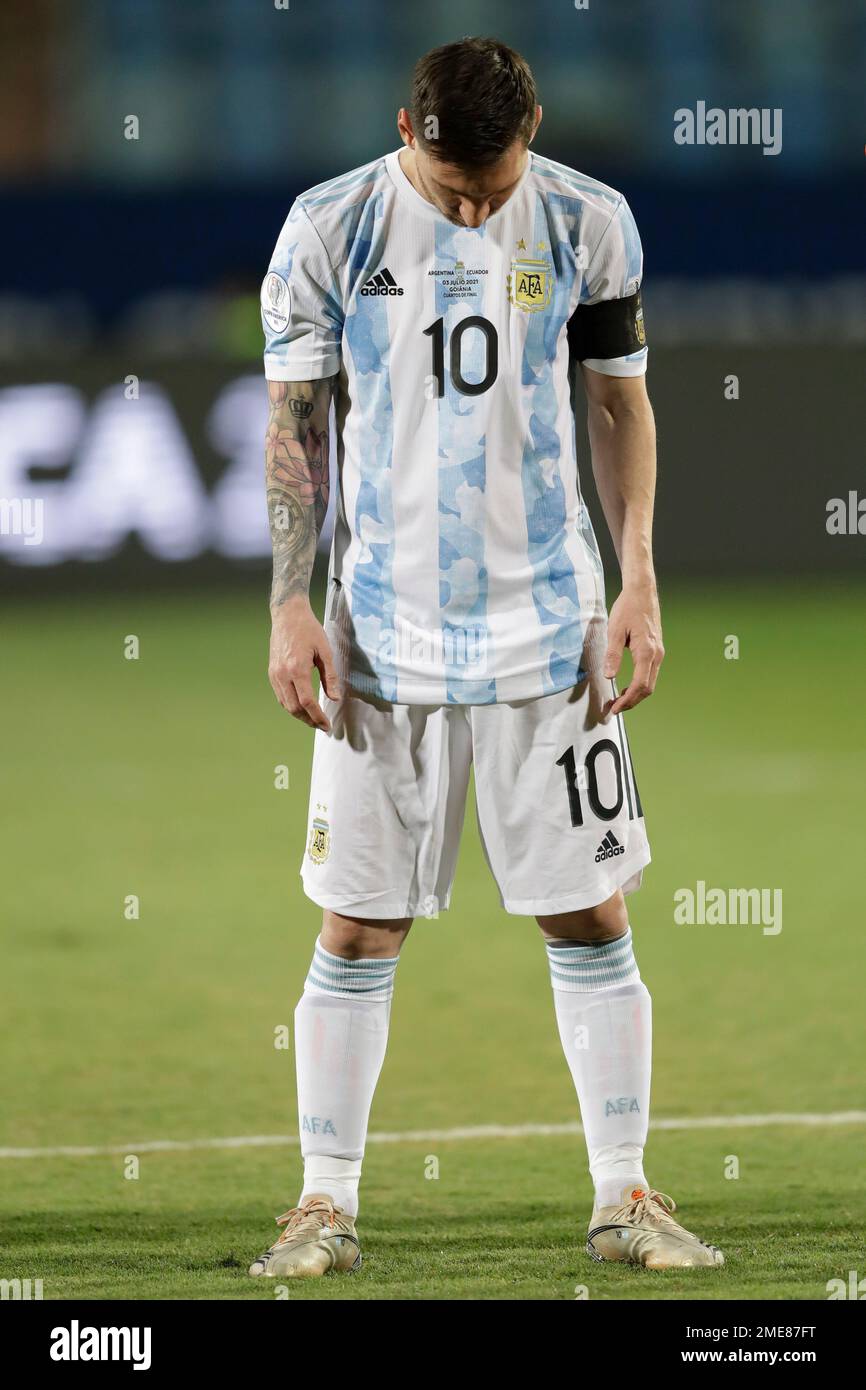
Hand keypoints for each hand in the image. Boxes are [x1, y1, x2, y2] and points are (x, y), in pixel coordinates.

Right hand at [268, 596, 341, 731]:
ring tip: (313, 720)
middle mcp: (282, 675)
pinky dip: (291, 705)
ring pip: (285, 704)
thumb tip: (335, 698)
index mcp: (297, 669)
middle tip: (322, 726)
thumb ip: (330, 676)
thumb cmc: (309, 630)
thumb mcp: (325, 651)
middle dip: (309, 720)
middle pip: (294, 708)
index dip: (318, 717)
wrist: (287, 615)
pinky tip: (302, 707)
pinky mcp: (272, 673)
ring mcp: (274, 674)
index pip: (307, 702)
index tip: (327, 725)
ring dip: (299, 715)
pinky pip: (280, 696)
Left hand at [602, 582, 663, 715]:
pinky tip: (626, 687)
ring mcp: (658, 653)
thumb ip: (612, 655)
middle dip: (631, 702)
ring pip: (650, 683)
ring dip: (635, 695)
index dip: (628, 700)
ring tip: (618, 701)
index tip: (615, 708)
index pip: (640, 685)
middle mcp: (656, 655)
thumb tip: (610, 677)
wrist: (642, 592)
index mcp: (646, 652)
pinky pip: (650, 674)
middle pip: (647, 688)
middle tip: (613, 709)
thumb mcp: (614, 630)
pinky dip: (639, 685)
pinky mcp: (656, 651)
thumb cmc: (627, 608)